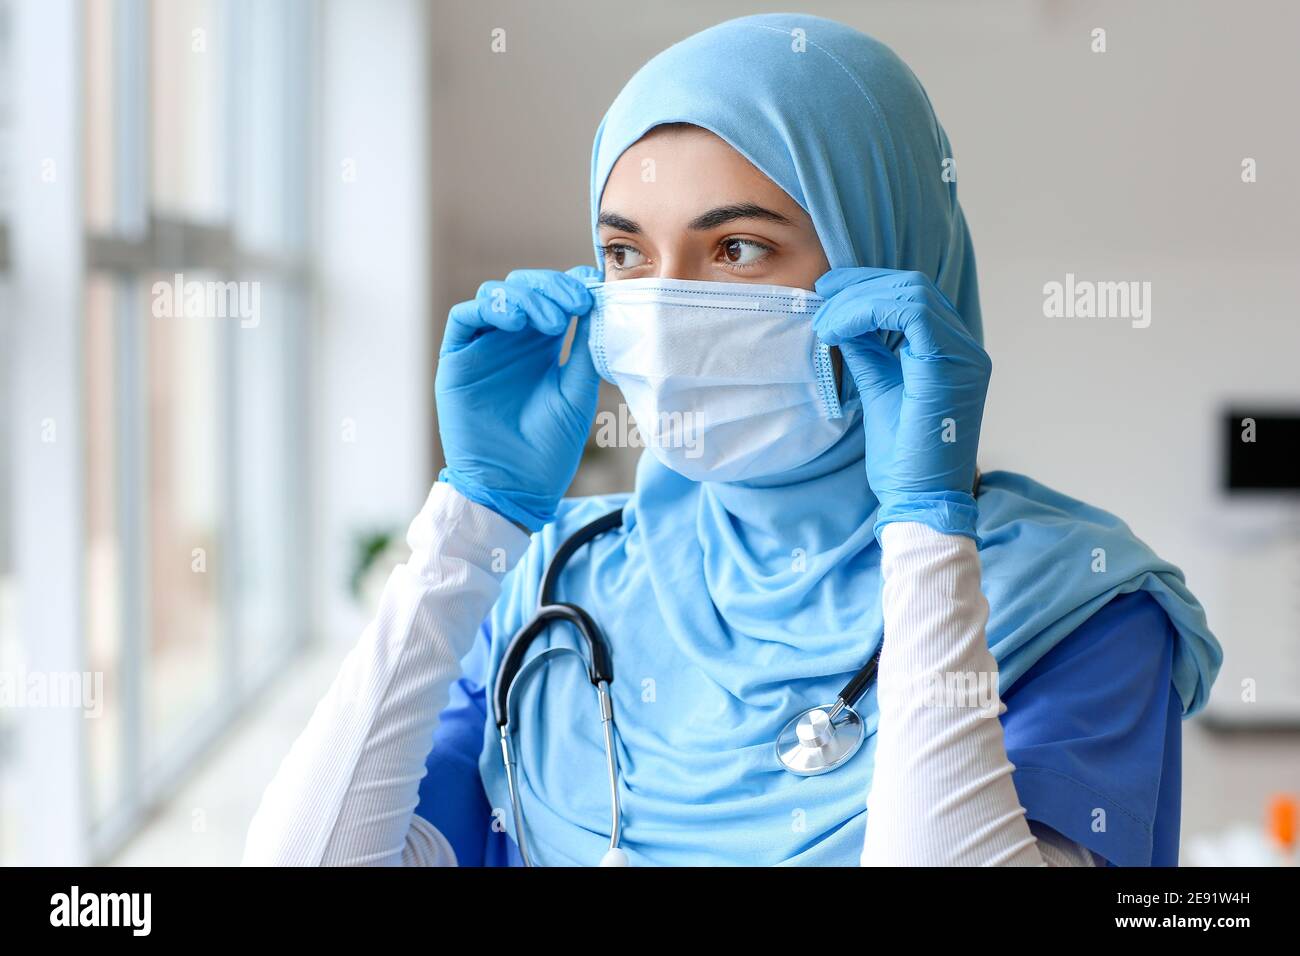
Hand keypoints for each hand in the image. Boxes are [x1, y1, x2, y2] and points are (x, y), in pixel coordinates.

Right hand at [435, 266, 600, 531]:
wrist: (516, 486)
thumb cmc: (550, 447)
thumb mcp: (577, 391)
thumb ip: (583, 347)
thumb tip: (596, 302)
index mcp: (542, 346)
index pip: (552, 297)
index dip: (570, 282)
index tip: (592, 284)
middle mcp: (511, 342)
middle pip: (525, 288)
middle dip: (552, 286)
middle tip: (576, 303)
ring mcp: (483, 348)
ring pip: (497, 294)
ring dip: (526, 296)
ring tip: (552, 323)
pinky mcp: (457, 360)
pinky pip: (465, 317)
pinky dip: (491, 308)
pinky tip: (517, 323)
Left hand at [812, 267, 990, 539]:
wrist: (920, 501)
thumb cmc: (904, 458)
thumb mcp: (880, 390)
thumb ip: (869, 353)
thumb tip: (844, 319)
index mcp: (951, 353)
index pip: (912, 297)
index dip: (868, 286)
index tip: (828, 294)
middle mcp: (965, 348)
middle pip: (913, 287)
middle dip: (860, 286)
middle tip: (821, 296)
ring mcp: (964, 355)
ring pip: (912, 293)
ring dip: (858, 300)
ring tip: (825, 322)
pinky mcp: (951, 366)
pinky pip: (911, 314)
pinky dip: (868, 312)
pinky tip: (838, 331)